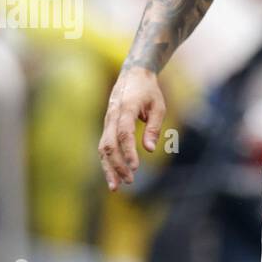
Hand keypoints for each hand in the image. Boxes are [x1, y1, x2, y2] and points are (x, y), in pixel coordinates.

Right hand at [98, 67, 165, 189]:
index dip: (128, 151)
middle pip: (109, 144)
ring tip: (117, 187)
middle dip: (117, 165)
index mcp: (125, 108)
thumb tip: (150, 149)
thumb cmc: (149, 90)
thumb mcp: (158, 106)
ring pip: (103, 148)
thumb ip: (154, 127)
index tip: (136, 167)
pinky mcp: (107, 126)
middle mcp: (112, 116)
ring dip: (109, 168)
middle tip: (130, 181)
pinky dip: (107, 162)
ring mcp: (107, 121)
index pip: (124, 133)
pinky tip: (114, 176)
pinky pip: (104, 146)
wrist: (133, 74)